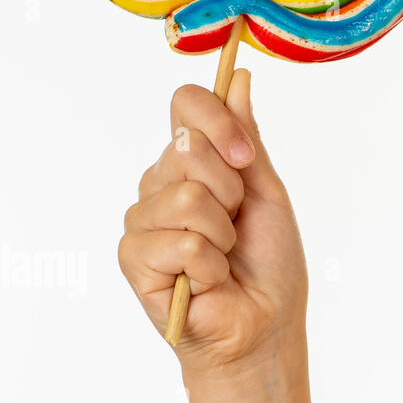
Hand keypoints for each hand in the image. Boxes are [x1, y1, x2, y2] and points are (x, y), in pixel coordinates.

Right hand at [119, 69, 308, 378]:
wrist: (265, 325)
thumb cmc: (269, 262)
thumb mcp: (267, 191)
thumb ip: (247, 139)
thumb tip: (237, 77)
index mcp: (194, 161)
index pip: (185, 104)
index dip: (217, 121)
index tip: (247, 159)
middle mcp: (161, 182)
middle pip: (190, 150)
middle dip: (232, 192)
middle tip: (238, 226)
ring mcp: (143, 220)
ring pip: (187, 198)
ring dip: (223, 234)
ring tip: (224, 255)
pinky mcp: (134, 259)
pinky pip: (182, 242)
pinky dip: (211, 265)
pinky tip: (208, 280)